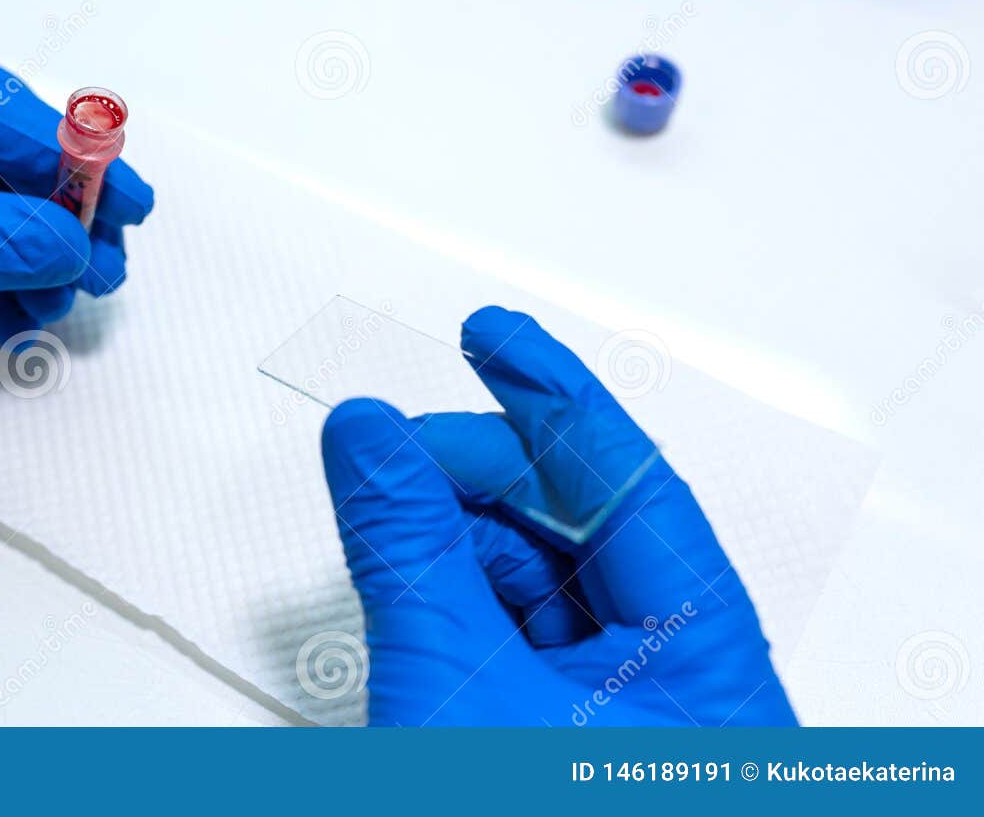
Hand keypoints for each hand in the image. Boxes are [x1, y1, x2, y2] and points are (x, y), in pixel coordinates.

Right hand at [320, 306, 795, 726]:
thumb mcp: (451, 679)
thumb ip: (406, 545)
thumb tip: (368, 437)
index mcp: (707, 670)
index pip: (637, 485)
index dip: (557, 396)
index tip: (495, 336)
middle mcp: (684, 689)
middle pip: (588, 525)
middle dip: (484, 471)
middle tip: (398, 444)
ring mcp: (631, 718)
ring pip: (549, 580)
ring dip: (461, 536)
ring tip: (389, 505)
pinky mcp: (574, 740)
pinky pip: (526, 632)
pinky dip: (463, 594)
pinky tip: (413, 570)